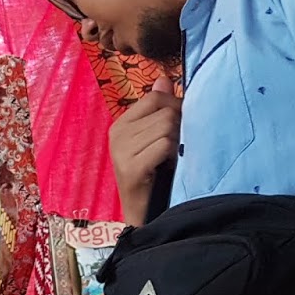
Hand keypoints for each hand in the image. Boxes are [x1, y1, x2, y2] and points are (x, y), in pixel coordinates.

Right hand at [109, 76, 180, 225]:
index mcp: (120, 125)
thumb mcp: (155, 139)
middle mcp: (117, 135)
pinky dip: (172, 156)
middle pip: (165, 113)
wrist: (144, 215)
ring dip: (176, 145)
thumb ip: (158, 109)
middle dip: (178, 129)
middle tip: (172, 152)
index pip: (155, 98)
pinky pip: (164, 145)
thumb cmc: (154, 176)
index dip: (174, 109)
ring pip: (167, 128)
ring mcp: (121, 152)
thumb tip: (163, 79)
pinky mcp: (130, 168)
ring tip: (169, 161)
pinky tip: (166, 168)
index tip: (176, 131)